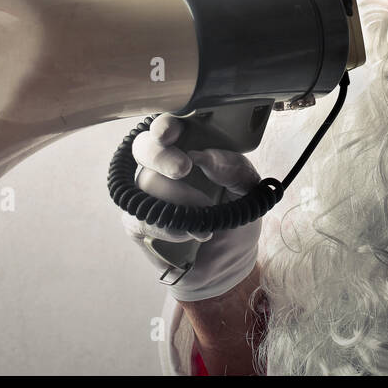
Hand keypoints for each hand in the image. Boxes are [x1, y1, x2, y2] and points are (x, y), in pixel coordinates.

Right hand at [121, 113, 262, 302]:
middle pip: (144, 146)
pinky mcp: (137, 221)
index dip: (165, 124)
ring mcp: (146, 193)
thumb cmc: (236, 215)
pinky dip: (167, 226)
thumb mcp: (249, 189)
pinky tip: (190, 233)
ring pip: (144, 181)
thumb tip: (203, 156)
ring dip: (177, 198)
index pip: (170, 124)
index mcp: (190, 145)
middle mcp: (163, 164)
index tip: (170, 133)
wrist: (227, 262)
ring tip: (205, 214)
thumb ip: (233, 168)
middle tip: (184, 168)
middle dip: (160, 155)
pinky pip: (140, 217)